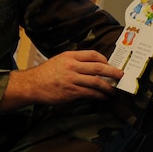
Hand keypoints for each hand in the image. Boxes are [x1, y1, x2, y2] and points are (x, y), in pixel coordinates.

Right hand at [3, 50, 123, 110]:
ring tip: (113, 90)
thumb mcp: (59, 60)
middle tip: (120, 75)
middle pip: (99, 68)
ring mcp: (72, 80)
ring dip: (108, 87)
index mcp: (70, 56)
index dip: (105, 59)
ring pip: (96, 82)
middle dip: (113, 72)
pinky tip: (103, 97)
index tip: (110, 64)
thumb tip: (91, 66)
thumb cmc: (45, 73)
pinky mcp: (71, 92)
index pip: (93, 54)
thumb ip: (74, 61)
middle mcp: (72, 66)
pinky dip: (99, 95)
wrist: (32, 85)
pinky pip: (90, 93)